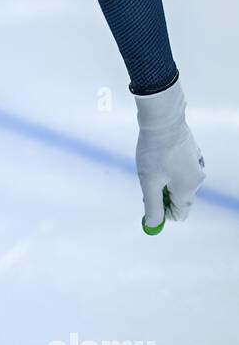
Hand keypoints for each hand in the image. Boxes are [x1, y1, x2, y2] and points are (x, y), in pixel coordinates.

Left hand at [133, 77, 204, 233]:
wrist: (162, 119)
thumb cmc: (154, 152)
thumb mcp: (149, 184)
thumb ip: (152, 207)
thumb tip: (152, 225)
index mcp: (189, 188)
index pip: (179, 214)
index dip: (162, 212)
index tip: (147, 201)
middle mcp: (197, 177)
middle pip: (179, 198)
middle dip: (161, 195)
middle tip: (146, 182)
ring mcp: (196, 162)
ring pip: (178, 182)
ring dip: (163, 180)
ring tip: (151, 167)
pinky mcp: (191, 150)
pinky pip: (180, 168)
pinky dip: (168, 168)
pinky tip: (158, 156)